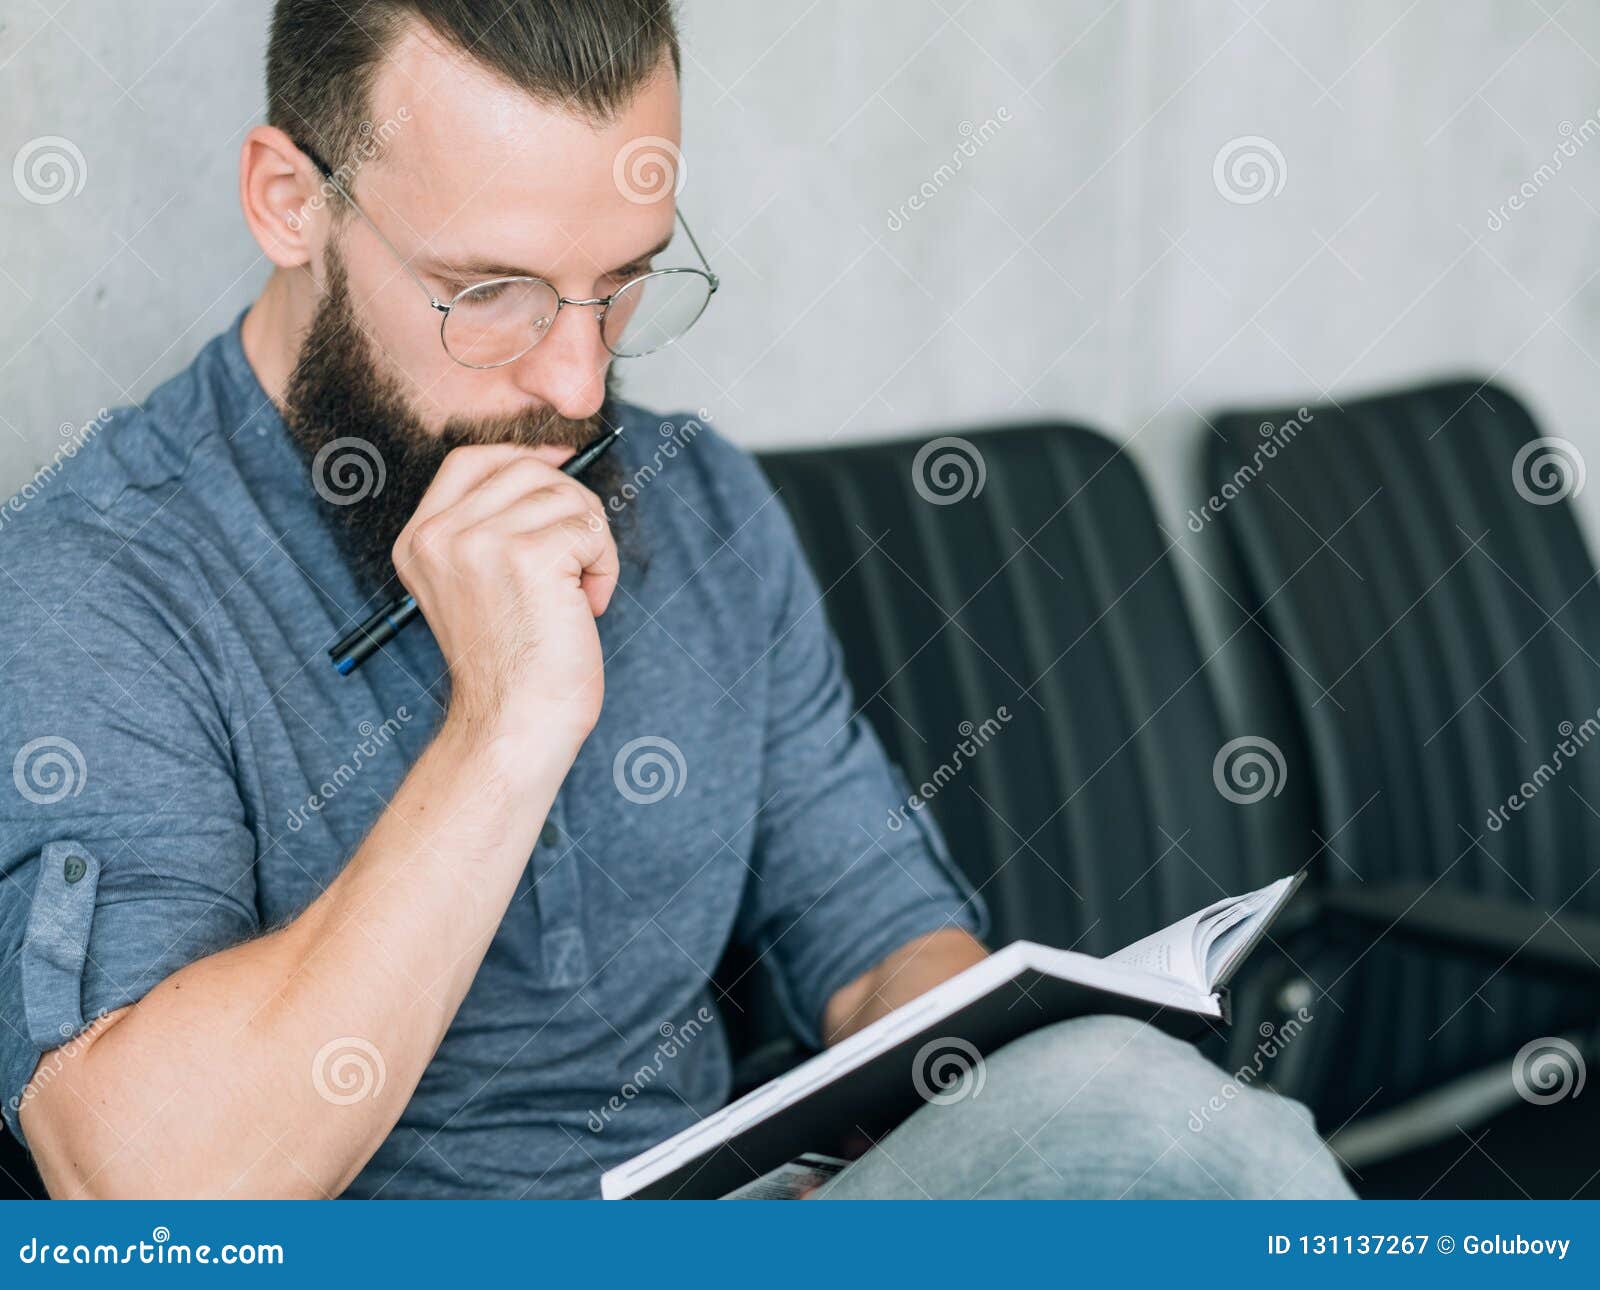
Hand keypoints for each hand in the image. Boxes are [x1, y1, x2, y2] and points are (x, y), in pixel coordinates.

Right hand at [392, 443, 618, 752]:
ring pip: (566, 497)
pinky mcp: (529, 555)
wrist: (515, 726)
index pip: (470, 460)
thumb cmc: (514, 666)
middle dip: (570, 508)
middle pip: (527, 469)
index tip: (563, 470)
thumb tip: (551, 465)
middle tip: (578, 564)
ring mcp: (480, 542)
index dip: (524, 458)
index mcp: (419, 542)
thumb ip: (495, 528)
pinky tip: (589, 605)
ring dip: (591, 543)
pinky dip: (604, 565)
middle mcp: (440, 536)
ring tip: (580, 593)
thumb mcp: (480, 586)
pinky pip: (590, 528)